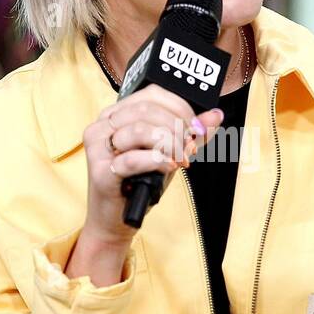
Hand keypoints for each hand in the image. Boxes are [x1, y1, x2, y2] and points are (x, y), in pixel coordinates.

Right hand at [80, 84, 224, 242]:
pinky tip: (168, 167)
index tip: (196, 128)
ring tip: (179, 159)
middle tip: (189, 147)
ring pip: (140, 130)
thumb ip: (190, 134)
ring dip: (169, 144)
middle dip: (177, 127)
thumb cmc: (140, 182)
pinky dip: (157, 161)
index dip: (180, 108)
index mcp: (116, 113)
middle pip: (146, 110)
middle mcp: (103, 125)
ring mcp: (98, 147)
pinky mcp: (100, 171)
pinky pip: (133, 159)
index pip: (152, 94)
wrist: (116, 219)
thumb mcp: (169, 152)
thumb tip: (215, 115)